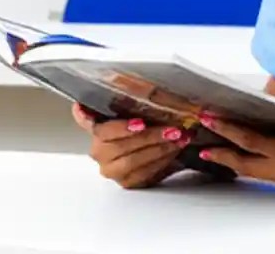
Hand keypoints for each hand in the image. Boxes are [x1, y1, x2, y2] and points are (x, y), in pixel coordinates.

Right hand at [72, 103, 190, 188]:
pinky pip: (143, 175)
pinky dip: (162, 162)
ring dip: (159, 150)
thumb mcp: (132, 108)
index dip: (120, 127)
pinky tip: (174, 151)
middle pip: (120, 147)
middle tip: (172, 130)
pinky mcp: (126, 182)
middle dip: (150, 138)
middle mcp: (99, 152)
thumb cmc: (137, 123)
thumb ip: (127, 101)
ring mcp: (111, 169)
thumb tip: (135, 91)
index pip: (101, 129)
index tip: (140, 123)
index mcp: (96, 130)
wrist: (143, 145)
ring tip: (178, 140)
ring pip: (132, 162)